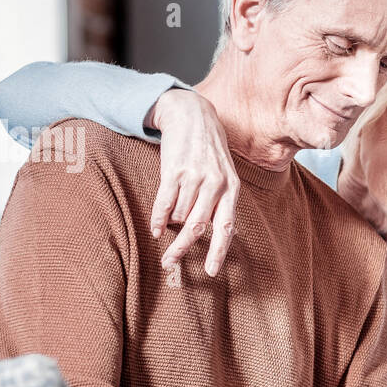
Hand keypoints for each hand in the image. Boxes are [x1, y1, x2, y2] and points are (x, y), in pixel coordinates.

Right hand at [148, 88, 238, 276]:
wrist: (192, 115)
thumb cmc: (209, 151)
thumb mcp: (225, 174)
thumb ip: (221, 202)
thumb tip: (219, 234)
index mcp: (231, 189)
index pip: (226, 227)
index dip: (218, 251)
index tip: (211, 271)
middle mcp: (216, 185)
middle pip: (198, 227)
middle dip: (183, 248)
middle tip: (169, 264)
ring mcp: (195, 177)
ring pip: (179, 216)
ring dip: (171, 224)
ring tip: (167, 224)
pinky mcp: (174, 171)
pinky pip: (164, 203)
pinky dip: (158, 218)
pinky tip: (155, 229)